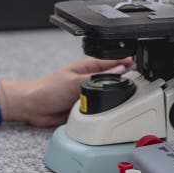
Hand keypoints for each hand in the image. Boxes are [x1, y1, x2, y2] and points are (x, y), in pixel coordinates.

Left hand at [0, 57, 132, 126]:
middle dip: (125, 81)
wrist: (33, 107)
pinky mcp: (85, 107)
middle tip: (140, 84)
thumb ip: (97, 78)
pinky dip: (105, 109)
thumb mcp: (74, 81)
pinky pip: (100, 108)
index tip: (140, 63)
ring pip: (108, 94)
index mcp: (87, 66)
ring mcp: (88, 92)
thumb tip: (118, 70)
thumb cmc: (47, 88)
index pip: (112, 61)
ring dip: (114, 97)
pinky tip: (111, 111)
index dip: (126, 61)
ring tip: (128, 98)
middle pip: (113, 79)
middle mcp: (89, 78)